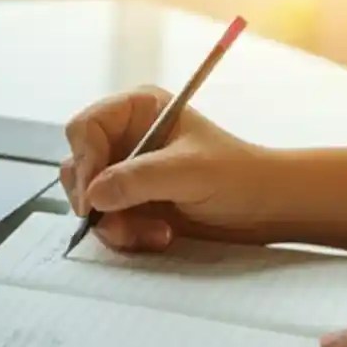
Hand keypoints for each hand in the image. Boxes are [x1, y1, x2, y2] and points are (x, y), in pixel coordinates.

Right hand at [61, 86, 270, 251]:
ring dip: (114, 223)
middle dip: (96, 200)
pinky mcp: (132, 204)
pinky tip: (160, 236)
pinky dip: (126, 235)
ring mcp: (126, 173)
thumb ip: (138, 179)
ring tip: (152, 233)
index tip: (93, 196)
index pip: (84, 128)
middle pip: (79, 166)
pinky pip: (106, 221)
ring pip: (89, 200)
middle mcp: (125, 138)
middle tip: (117, 223)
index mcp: (137, 111)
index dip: (84, 160)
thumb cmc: (238, 176)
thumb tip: (93, 195)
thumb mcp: (189, 171)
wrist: (268, 209)